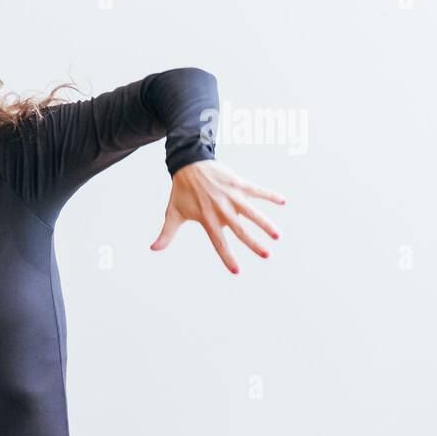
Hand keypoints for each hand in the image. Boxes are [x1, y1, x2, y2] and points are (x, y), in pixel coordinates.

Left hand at [150, 159, 285, 273]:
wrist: (188, 164)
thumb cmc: (181, 192)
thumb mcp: (172, 213)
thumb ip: (166, 233)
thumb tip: (152, 249)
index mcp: (207, 219)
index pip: (219, 243)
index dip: (227, 258)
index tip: (236, 271)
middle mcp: (221, 209)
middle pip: (240, 230)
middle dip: (253, 244)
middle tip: (266, 255)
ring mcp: (232, 196)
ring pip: (252, 212)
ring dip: (265, 223)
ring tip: (277, 235)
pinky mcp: (238, 183)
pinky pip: (257, 190)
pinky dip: (270, 195)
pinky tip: (283, 201)